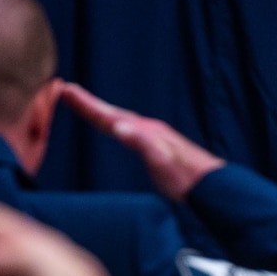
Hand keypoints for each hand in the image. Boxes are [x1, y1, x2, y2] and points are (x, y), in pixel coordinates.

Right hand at [59, 81, 223, 199]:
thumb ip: (140, 142)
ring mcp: (150, 137)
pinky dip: (112, 124)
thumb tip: (117, 126)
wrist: (210, 185)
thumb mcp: (161, 160)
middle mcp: (146, 129)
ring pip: (118, 119)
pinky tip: (113, 127)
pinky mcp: (153, 147)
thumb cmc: (185, 176)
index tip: (67, 90)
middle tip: (66, 90)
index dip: (87, 104)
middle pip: (111, 112)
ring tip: (82, 104)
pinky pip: (126, 130)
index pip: (109, 115)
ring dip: (98, 111)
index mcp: (143, 131)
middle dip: (88, 103)